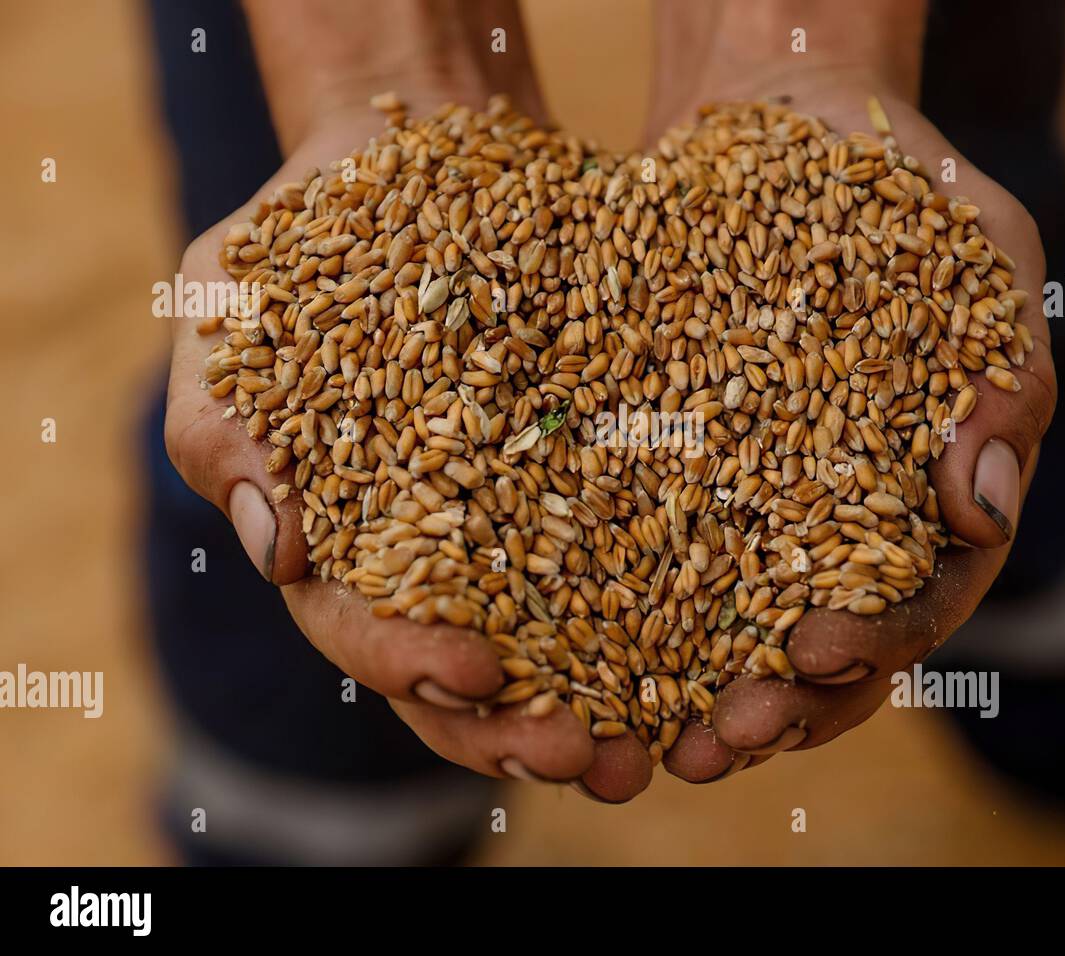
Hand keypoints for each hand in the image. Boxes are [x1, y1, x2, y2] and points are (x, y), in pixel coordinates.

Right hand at [163, 4, 655, 801]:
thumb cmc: (300, 234)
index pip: (366, 635)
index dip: (414, 666)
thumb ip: (226, 425)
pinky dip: (666, 616)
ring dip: (604, 708)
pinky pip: (631, 559)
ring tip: (662, 747)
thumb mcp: (233, 306)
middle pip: (468, 679)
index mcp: (338, 539)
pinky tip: (718, 651)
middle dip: (523, 728)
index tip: (478, 673)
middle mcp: (431, 556)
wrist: (415, 153)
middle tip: (594, 759)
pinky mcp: (589, 479)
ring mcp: (514, 523)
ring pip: (556, 646)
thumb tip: (278, 552)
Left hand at [646, 34, 1056, 781]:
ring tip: (644, 741)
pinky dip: (621, 614)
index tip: (814, 654)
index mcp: (932, 497)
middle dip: (775, 704)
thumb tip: (982, 508)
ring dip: (690, 693)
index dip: (872, 642)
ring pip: (728, 628)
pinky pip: (645, 556)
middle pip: (820, 648)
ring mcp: (755, 503)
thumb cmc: (909, 188)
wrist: (786, 118)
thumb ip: (1003, 382)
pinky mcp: (672, 470)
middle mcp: (841, 523)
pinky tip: (575, 655)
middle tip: (718, 738)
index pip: (917, 601)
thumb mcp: (985, 261)